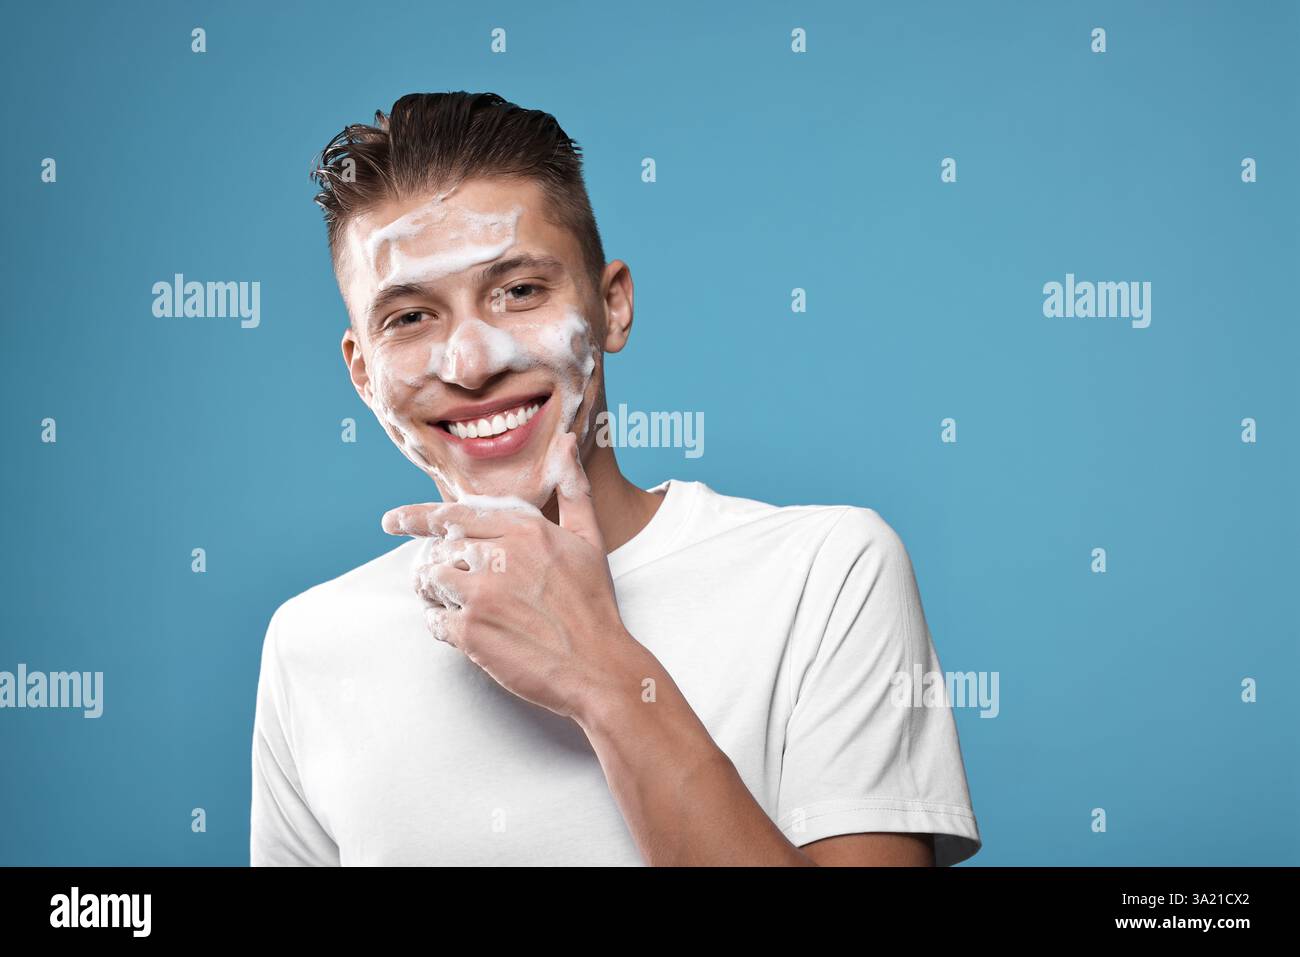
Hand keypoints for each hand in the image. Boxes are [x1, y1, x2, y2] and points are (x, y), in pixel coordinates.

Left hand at [381, 432, 648, 722]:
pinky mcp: (472, 632)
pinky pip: (434, 620)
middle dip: (433, 562)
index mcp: (525, 530)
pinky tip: (455, 630)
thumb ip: (572, 488)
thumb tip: (567, 441)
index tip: (392, 522)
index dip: (419, 519)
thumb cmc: (594, 605)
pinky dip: (438, 624)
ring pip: (432, 579)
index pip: (456, 515)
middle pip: (441, 548)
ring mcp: (483, 594)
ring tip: (442, 601)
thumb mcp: (590, 539)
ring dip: (431, 591)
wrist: (599, 668)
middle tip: (432, 578)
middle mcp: (501, 556)